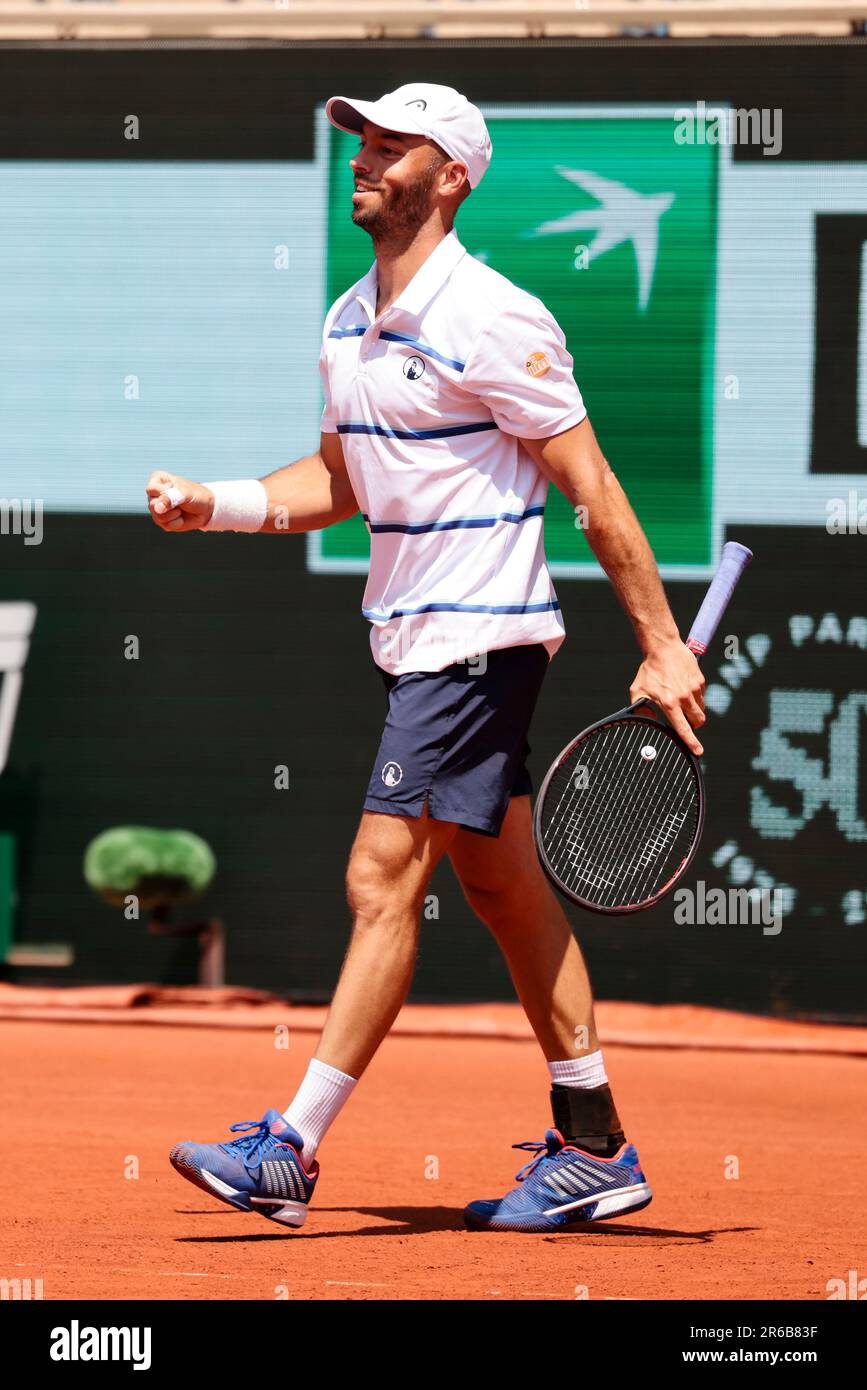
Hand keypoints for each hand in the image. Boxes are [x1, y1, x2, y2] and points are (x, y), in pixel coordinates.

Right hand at [146, 472, 213, 531]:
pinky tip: (182, 517)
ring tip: (181, 510)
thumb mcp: (185, 493)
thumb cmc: (196, 495)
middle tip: (181, 503)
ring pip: (158, 517)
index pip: (150, 490)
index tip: (176, 490)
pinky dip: (177, 523)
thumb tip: (157, 508)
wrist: (206, 509)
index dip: (164, 493)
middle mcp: (154, 494)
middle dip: (170, 507)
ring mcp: (157, 508)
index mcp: (158, 480)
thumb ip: (170, 497)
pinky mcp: (162, 520)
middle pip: (152, 505)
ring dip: (174, 515)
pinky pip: (165, 525)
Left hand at [630, 640, 705, 755]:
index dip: (691, 742)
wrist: (663, 647)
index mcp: (669, 703)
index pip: (683, 727)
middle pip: (698, 721)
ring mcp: (694, 688)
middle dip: (694, 725)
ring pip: (701, 709)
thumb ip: (640, 708)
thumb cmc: (649, 670)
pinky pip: (702, 696)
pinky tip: (684, 687)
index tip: (698, 752)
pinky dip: (695, 697)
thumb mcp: (638, 690)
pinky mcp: (700, 680)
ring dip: (694, 711)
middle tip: (685, 720)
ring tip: (681, 700)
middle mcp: (684, 697)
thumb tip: (649, 720)